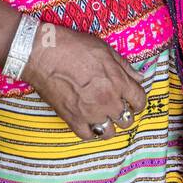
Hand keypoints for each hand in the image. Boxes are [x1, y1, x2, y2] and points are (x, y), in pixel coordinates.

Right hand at [20, 23, 148, 140]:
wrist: (43, 53)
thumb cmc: (73, 47)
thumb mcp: (104, 49)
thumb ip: (124, 66)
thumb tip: (138, 78)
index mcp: (118, 81)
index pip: (140, 101)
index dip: (138, 102)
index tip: (133, 101)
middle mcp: (108, 100)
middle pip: (127, 119)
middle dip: (125, 114)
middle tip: (117, 108)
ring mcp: (90, 112)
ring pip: (110, 132)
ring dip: (109, 125)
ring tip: (103, 117)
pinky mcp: (72, 119)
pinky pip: (88, 135)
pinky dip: (91, 131)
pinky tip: (89, 123)